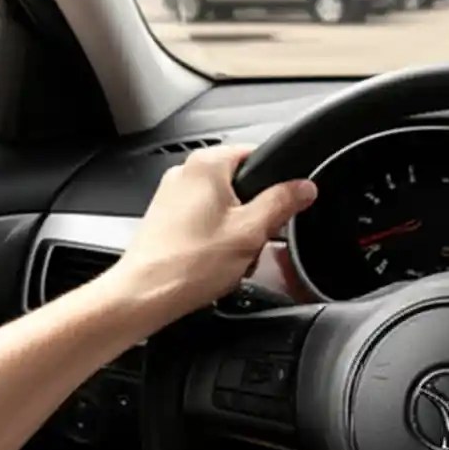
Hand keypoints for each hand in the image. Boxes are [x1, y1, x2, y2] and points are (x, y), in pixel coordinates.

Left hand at [101, 146, 316, 329]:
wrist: (144, 295)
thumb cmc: (187, 264)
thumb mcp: (251, 232)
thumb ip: (282, 203)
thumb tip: (304, 187)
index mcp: (207, 165)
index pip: (257, 153)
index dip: (277, 182)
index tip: (284, 204)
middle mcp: (185, 173)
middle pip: (241, 184)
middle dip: (255, 214)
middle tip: (254, 240)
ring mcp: (173, 196)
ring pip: (224, 207)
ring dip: (237, 231)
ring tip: (231, 256)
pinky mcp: (167, 219)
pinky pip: (205, 222)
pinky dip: (216, 240)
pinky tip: (214, 262)